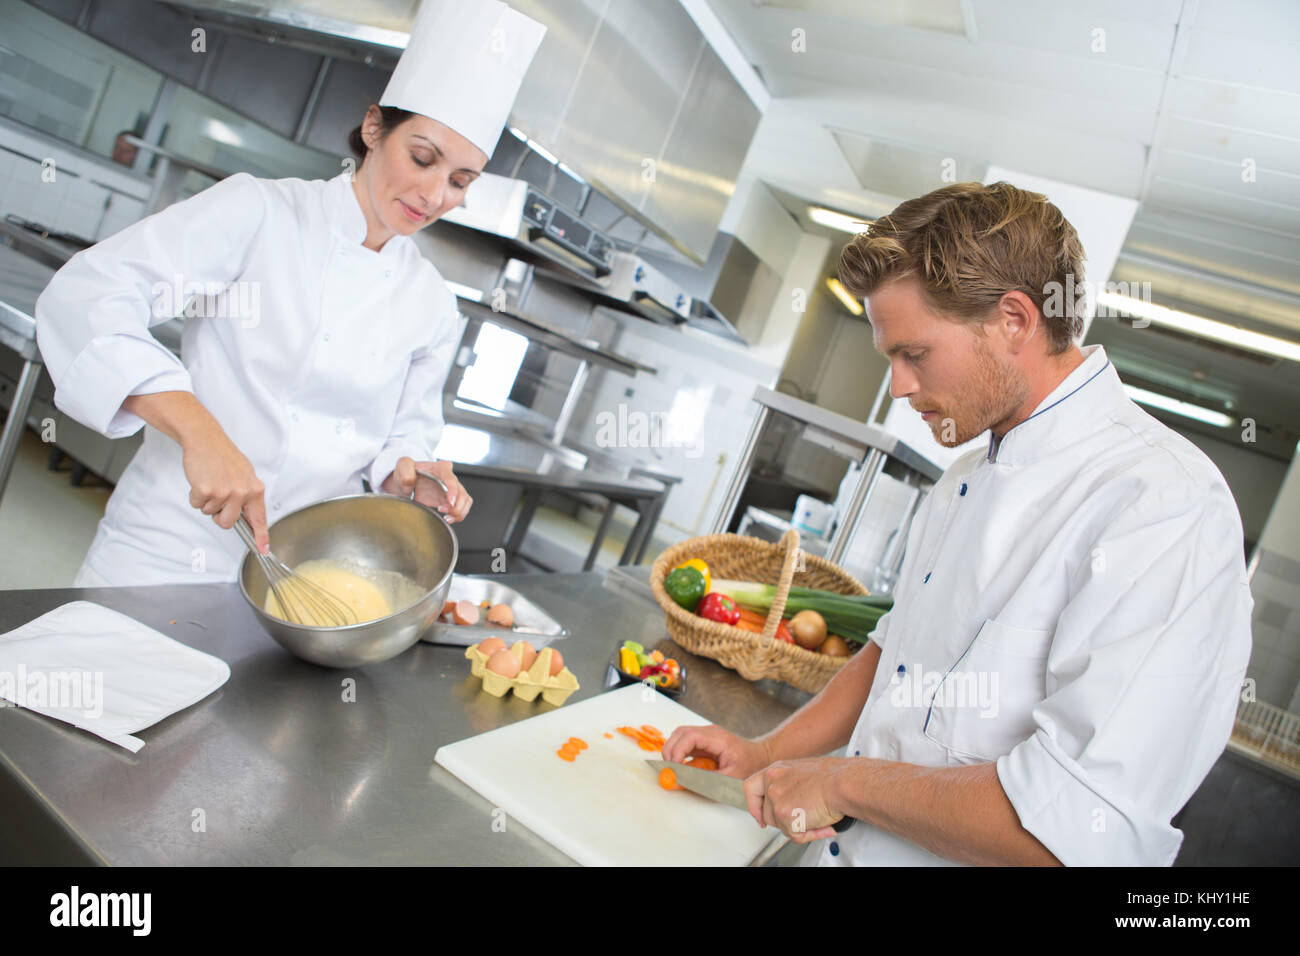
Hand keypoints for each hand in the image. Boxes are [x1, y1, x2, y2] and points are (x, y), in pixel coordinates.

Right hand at [180, 420, 268, 552]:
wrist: (206, 439)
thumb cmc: (223, 456)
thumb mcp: (245, 475)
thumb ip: (247, 495)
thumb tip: (247, 515)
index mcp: (254, 489)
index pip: (259, 518)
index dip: (261, 537)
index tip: (263, 550)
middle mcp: (242, 492)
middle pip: (227, 523)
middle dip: (219, 515)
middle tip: (217, 497)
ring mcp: (225, 492)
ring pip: (210, 514)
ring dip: (206, 502)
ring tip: (210, 483)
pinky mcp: (206, 491)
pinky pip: (197, 505)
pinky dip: (195, 496)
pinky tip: (201, 481)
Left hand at [381, 457, 471, 522]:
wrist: (405, 484)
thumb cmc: (406, 472)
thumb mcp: (402, 465)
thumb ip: (405, 469)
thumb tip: (410, 481)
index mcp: (440, 468)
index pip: (451, 479)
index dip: (453, 491)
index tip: (450, 502)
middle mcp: (449, 478)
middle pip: (462, 493)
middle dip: (456, 506)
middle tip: (443, 512)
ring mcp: (452, 490)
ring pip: (465, 501)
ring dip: (459, 512)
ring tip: (446, 517)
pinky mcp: (451, 500)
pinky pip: (462, 508)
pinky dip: (458, 515)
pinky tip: (447, 518)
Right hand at [661, 724, 772, 779]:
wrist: (760, 758)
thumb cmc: (749, 766)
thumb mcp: (728, 778)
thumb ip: (703, 780)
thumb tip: (679, 781)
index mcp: (718, 738)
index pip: (689, 736)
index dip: (677, 751)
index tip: (674, 767)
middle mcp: (709, 732)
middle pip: (680, 733)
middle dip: (670, 750)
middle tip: (670, 769)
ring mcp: (705, 735)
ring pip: (679, 736)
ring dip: (672, 751)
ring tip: (674, 769)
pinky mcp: (703, 741)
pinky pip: (685, 742)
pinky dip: (678, 753)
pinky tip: (681, 766)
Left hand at [744, 756, 850, 842]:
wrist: (843, 783)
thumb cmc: (833, 776)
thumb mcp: (803, 772)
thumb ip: (790, 785)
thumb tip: (792, 801)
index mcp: (775, 770)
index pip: (751, 788)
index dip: (754, 805)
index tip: (760, 816)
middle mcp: (772, 783)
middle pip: (766, 813)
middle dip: (783, 821)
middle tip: (802, 819)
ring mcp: (776, 799)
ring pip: (780, 826)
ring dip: (798, 827)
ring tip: (817, 817)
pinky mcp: (785, 815)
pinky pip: (795, 835)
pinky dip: (810, 834)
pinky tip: (822, 824)